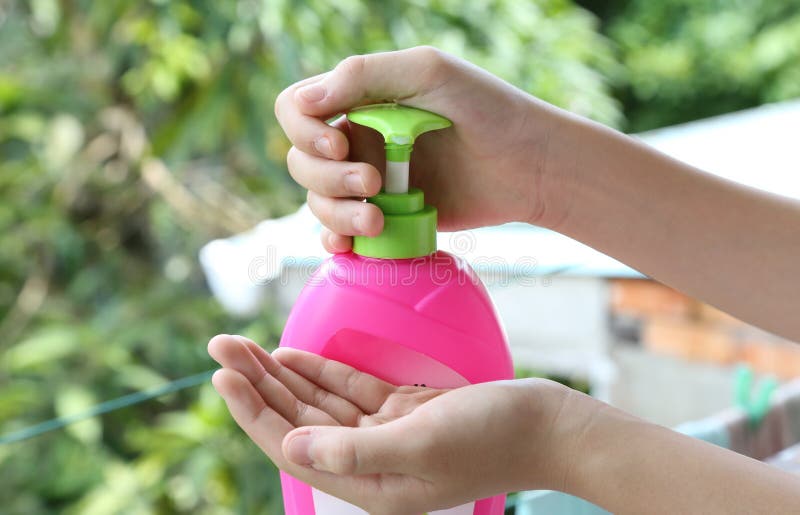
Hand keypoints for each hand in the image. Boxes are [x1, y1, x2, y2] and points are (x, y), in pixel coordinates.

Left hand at [207, 334, 584, 513]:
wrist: (546, 425)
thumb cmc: (493, 437)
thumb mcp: (422, 442)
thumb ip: (353, 450)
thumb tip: (293, 446)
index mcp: (368, 484)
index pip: (294, 446)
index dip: (254, 411)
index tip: (223, 374)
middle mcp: (369, 462)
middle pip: (298, 421)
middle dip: (257, 384)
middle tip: (220, 345)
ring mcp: (385, 435)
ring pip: (318, 403)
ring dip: (281, 375)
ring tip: (243, 347)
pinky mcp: (402, 411)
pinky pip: (349, 391)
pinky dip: (319, 374)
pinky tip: (291, 357)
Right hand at [274, 46, 569, 252]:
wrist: (531, 165)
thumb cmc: (487, 109)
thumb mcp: (429, 73)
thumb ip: (365, 76)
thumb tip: (304, 102)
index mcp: (361, 100)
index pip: (296, 110)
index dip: (304, 131)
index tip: (340, 144)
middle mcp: (359, 141)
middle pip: (301, 163)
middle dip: (329, 178)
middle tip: (374, 181)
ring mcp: (372, 183)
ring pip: (318, 203)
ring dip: (336, 215)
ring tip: (378, 219)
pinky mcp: (389, 219)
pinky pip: (342, 234)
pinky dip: (337, 241)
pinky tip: (352, 244)